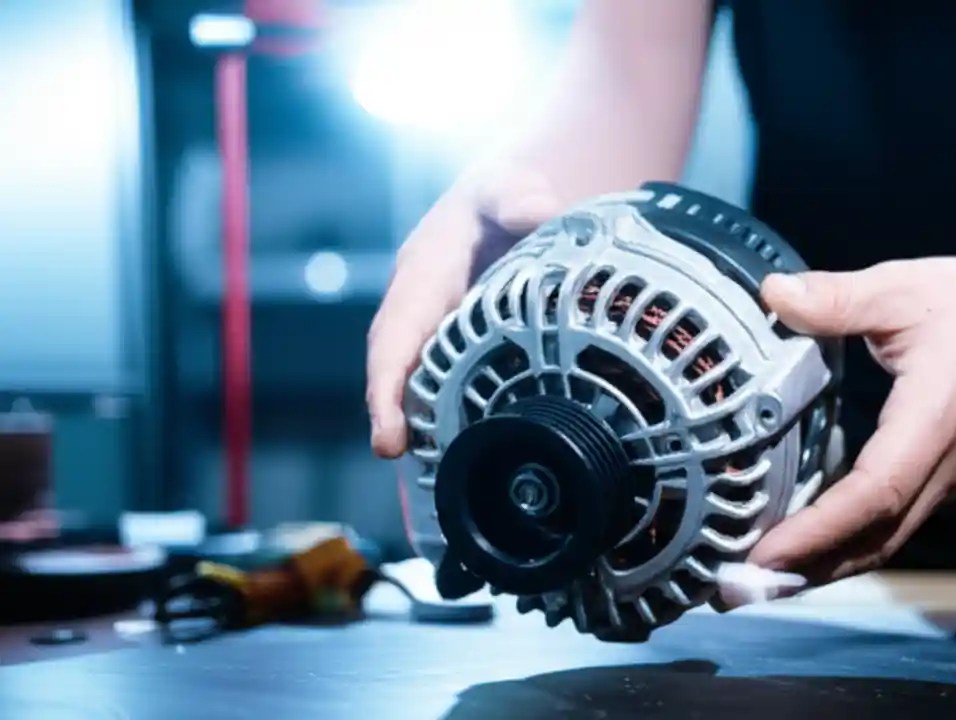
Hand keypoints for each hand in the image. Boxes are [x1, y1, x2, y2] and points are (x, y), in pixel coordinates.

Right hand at [366, 164, 563, 457]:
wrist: (508, 203)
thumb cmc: (500, 198)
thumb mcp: (507, 187)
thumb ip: (516, 196)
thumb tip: (534, 212)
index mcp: (422, 276)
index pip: (395, 336)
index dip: (386, 388)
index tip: (387, 435)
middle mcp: (420, 309)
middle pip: (397, 370)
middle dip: (395, 416)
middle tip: (403, 460)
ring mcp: (438, 329)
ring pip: (422, 382)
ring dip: (424, 423)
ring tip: (439, 469)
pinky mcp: (461, 342)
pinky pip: (452, 381)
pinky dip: (456, 414)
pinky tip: (475, 447)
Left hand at [742, 256, 955, 589]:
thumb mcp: (900, 288)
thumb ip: (834, 298)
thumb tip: (771, 295)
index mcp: (931, 423)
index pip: (872, 495)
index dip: (817, 531)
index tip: (764, 556)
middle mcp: (944, 466)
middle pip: (873, 540)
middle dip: (806, 570)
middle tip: (739, 590)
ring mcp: (950, 478)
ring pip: (884, 542)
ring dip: (824, 566)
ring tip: (763, 582)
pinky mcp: (947, 477)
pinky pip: (893, 526)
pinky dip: (847, 546)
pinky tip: (810, 546)